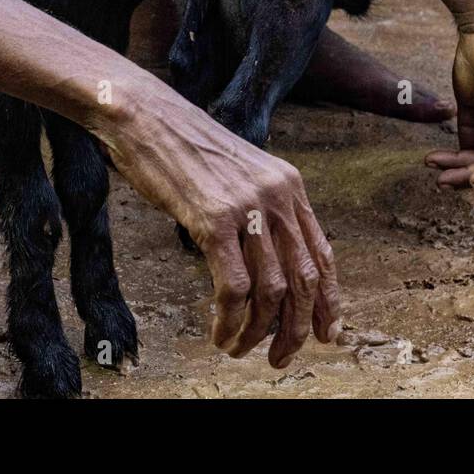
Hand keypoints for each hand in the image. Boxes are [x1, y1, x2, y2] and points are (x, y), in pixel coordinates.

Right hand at [98, 83, 340, 367]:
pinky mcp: (214, 220)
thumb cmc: (182, 147)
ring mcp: (248, 207)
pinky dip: (230, 321)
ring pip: (273, 291)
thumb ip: (259, 210)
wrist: (145, 117)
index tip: (326, 332)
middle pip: (305, 279)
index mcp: (288, 185)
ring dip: (258, 332)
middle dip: (298, 328)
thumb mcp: (237, 174)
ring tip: (240, 349)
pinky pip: (234, 288)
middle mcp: (277, 196)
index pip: (323, 253)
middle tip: (282, 357)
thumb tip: (269, 262)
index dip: (327, 300)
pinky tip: (219, 334)